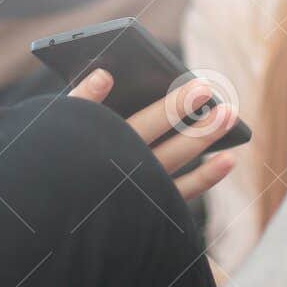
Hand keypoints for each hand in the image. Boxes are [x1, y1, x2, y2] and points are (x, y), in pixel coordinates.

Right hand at [69, 69, 240, 200]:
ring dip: (204, 138)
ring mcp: (138, 190)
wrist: (56, 210)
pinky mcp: (150, 206)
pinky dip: (206, 177)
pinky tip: (229, 159)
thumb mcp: (57, 129)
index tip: (200, 87)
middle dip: (190, 116)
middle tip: (216, 95)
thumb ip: (81, 101)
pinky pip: (182, 192)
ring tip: (230, 114)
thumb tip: (105, 75)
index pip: (144, 123)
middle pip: (163, 139)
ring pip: (176, 160)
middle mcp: (122, 171)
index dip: (172, 105)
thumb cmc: (57, 161)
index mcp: (101, 149)